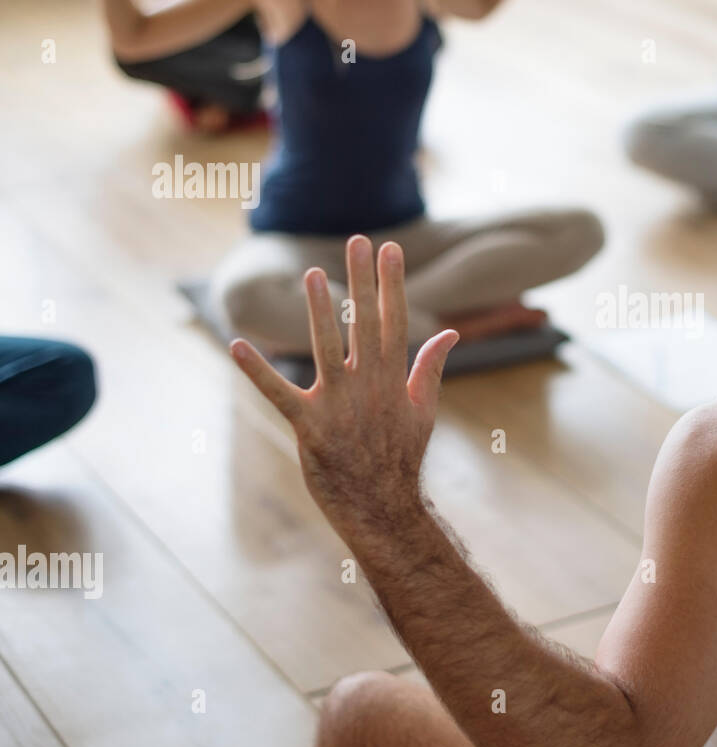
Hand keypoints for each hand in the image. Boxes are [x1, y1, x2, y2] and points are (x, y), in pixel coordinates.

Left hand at [231, 237, 459, 542]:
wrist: (383, 506)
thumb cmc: (401, 457)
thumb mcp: (424, 409)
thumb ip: (431, 367)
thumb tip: (450, 333)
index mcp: (394, 378)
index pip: (394, 320)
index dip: (391, 283)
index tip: (390, 249)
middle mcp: (368, 385)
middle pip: (364, 323)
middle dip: (361, 280)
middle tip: (359, 240)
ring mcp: (337, 404)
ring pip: (325, 347)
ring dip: (317, 310)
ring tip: (310, 273)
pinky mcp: (308, 425)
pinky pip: (278, 393)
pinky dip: (256, 371)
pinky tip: (237, 345)